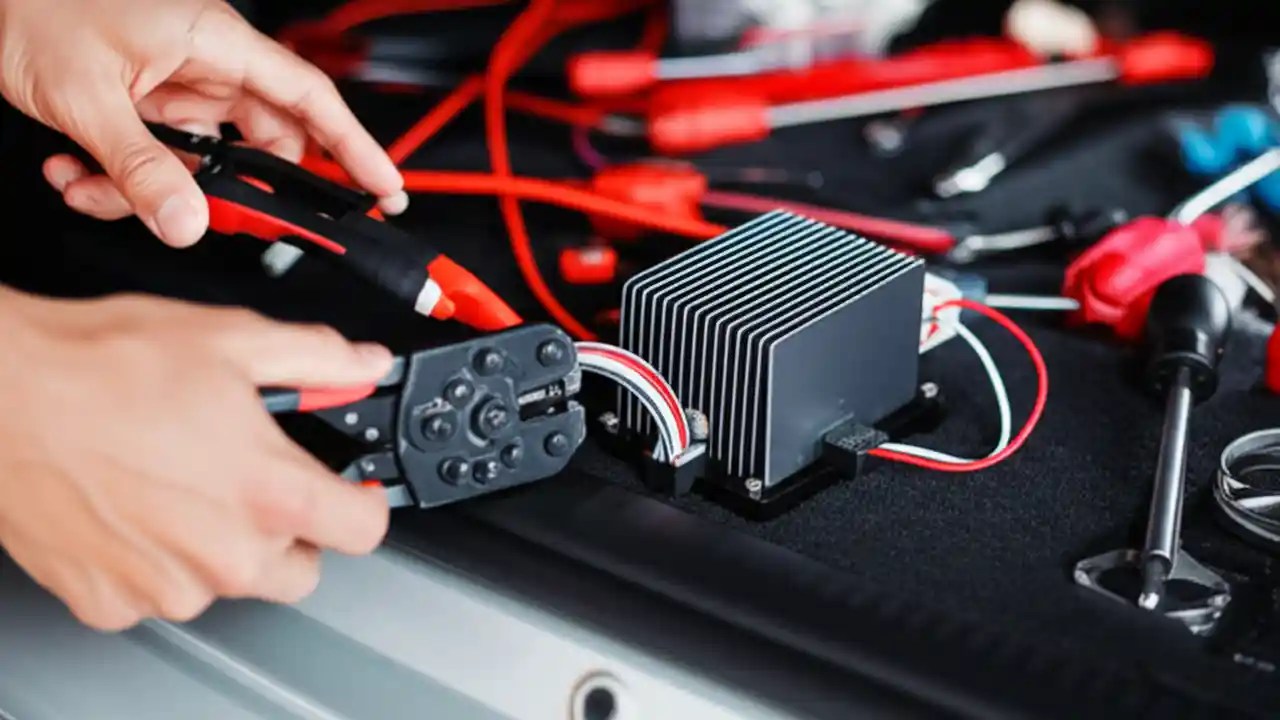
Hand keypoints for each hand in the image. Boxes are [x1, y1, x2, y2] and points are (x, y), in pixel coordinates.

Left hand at [0, 0, 407, 247]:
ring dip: (153, 189)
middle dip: (227, 190)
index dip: (355, 148)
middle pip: (256, 143)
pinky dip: (124, 176)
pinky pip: (160, 154)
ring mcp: (175, 79)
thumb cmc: (31, 3)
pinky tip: (80, 172)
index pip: (310, 102)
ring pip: (201, 159)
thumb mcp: (87, 97)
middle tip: (209, 219)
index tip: (384, 189)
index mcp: (214, 42)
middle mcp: (205, 60)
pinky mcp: (145, 95)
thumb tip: (189, 223)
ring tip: (97, 188)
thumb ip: (142, 169)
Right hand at [0, 289, 392, 630]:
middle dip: (290, 528)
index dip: (363, 502)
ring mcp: (165, 588)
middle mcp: (224, 554)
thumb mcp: (230, 339)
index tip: (350, 489)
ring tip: (180, 483)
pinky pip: (159, 594)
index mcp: (269, 492)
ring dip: (220, 546)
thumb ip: (316, 357)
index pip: (364, 530)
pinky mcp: (110, 603)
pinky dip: (157, 561)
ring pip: (229, 584)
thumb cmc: (100, 365)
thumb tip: (365, 365)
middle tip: (253, 480)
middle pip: (300, 568)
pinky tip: (135, 509)